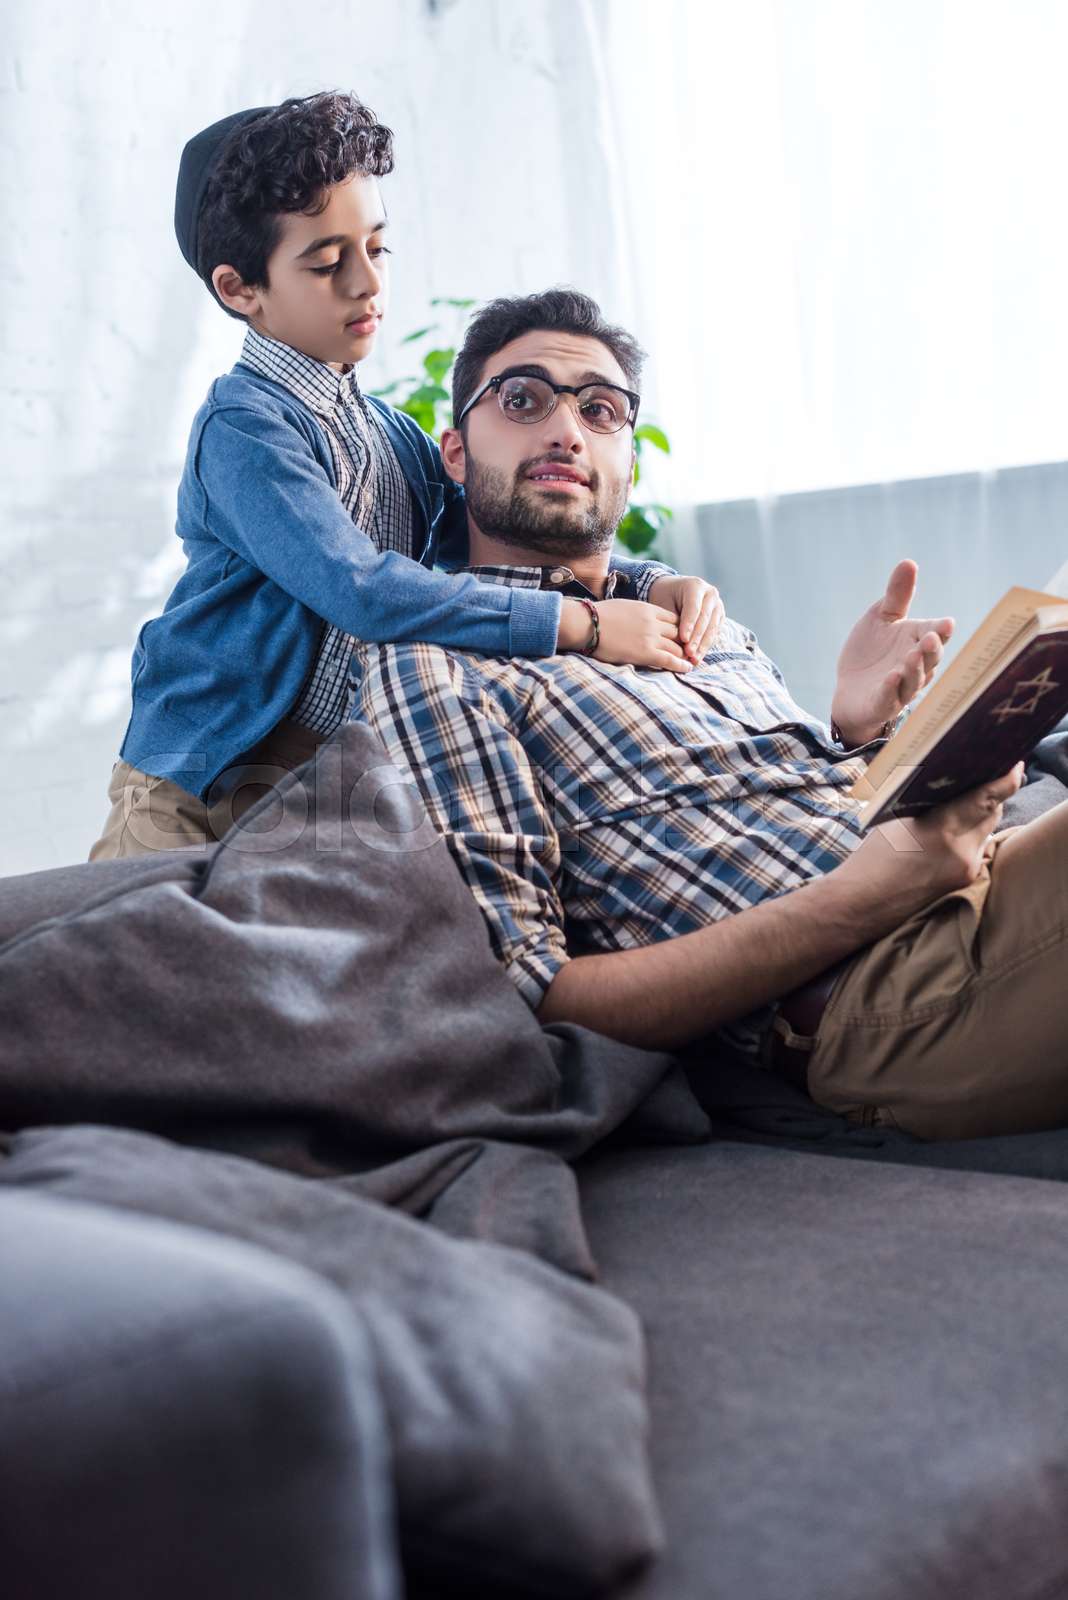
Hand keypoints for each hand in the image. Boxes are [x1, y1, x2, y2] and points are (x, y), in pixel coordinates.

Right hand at [558, 597, 691, 671]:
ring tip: (692, 661)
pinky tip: (687, 668)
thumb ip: (637, 614)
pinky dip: (681, 664)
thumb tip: (637, 622)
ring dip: (686, 654)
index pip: (673, 618)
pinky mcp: (646, 652)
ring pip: (678, 646)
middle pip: (679, 632)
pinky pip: (670, 659)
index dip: (680, 629)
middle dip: (686, 642)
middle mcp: (653, 622)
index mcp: (648, 608)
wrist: (587, 624)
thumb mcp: (624, 608)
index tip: (683, 637)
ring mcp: (651, 637)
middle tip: (692, 651)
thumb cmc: (598, 617)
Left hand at [647, 575, 724, 662]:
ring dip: (703, 645)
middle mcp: (710, 594)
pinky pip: (715, 633)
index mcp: (695, 585)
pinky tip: (698, 658)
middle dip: (697, 638)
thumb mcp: (664, 604)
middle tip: (689, 653)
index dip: (689, 625)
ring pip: (713, 627)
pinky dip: (706, 646)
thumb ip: (671, 620)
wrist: (672, 592)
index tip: (683, 639)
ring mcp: (718, 605)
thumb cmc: (664, 598)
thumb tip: (678, 643)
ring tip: (694, 659)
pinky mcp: (719, 617)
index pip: (694, 608)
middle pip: (706, 618)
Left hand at [831, 560, 953, 745]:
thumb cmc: (871, 653)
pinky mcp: (882, 703)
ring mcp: (901, 688)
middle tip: (931, 637)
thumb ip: (896, 595)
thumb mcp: (880, 619)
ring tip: (912, 654)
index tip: (946, 623)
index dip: (941, 630)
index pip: (935, 634)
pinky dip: (892, 688)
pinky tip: (892, 677)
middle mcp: (915, 666)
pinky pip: (890, 697)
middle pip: (930, 658)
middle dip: (932, 649)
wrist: (849, 691)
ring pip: (914, 679)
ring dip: (915, 668)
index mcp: (917, 641)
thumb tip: (909, 562)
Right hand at [833, 763, 1023, 936]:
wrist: (861, 902)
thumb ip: (932, 803)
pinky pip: (977, 850)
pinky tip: (954, 832)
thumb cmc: (872, 857)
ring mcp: (966, 869)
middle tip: (984, 778)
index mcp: (943, 828)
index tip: (1013, 765)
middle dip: (990, 795)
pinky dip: (970, 837)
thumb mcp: (898, 819)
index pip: (988, 798)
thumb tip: (954, 785)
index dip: (1006, 779)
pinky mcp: (964, 882)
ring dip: (980, 817)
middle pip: (992, 813)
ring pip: (986, 832)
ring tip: (964, 804)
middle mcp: (962, 851)